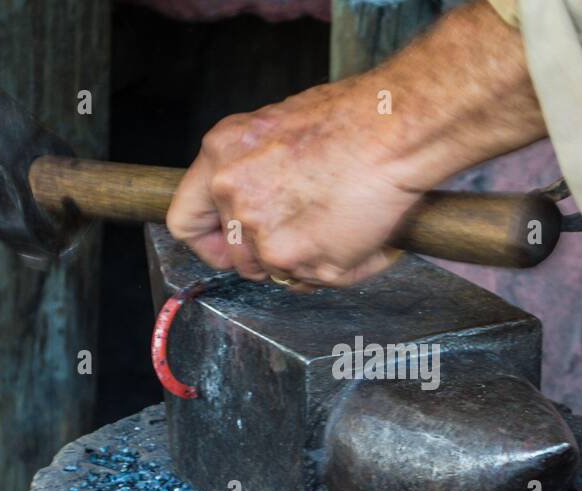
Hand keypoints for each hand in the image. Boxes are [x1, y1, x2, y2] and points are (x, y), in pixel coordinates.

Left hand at [167, 1, 544, 292]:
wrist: (395, 130)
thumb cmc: (352, 117)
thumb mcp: (275, 127)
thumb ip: (252, 168)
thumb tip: (257, 200)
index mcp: (221, 159)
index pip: (185, 222)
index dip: (209, 243)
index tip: (226, 246)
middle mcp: (236, 198)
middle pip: (239, 258)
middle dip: (269, 254)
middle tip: (308, 230)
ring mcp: (269, 236)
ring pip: (279, 273)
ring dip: (306, 261)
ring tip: (340, 225)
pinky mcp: (306, 263)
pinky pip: (317, 282)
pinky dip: (343, 266)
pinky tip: (362, 232)